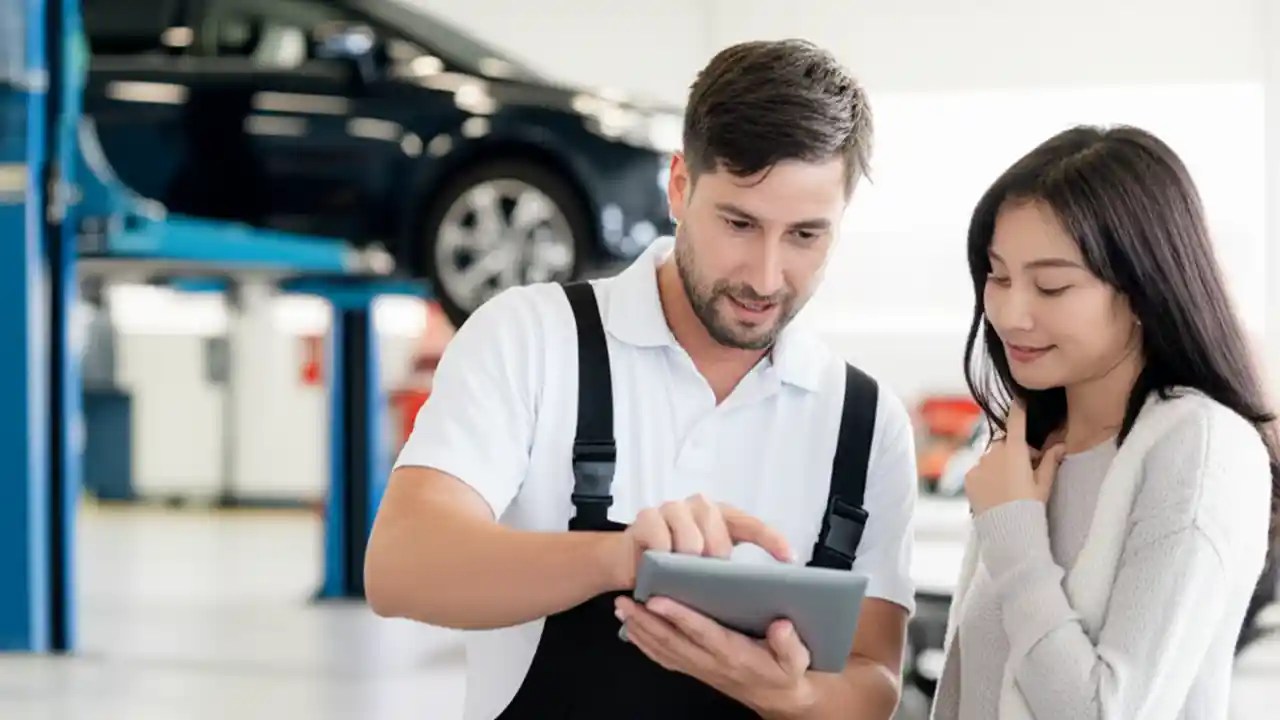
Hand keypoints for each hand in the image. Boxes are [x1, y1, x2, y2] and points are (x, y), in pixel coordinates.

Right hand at [611, 494, 794, 588]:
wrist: (627, 562)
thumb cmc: (671, 567)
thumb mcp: (702, 568)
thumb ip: (723, 569)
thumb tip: (755, 591)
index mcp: (719, 516)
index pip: (751, 525)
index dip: (771, 540)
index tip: (789, 559)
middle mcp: (698, 506)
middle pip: (719, 537)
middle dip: (714, 563)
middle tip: (701, 577)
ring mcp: (671, 508)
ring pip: (692, 541)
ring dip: (686, 564)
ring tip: (678, 574)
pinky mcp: (646, 517)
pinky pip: (662, 541)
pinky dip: (662, 558)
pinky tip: (657, 566)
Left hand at [614, 595, 814, 714]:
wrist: (780, 698)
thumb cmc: (785, 672)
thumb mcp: (798, 659)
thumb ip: (790, 643)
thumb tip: (782, 625)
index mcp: (734, 654)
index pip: (702, 633)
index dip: (679, 616)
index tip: (658, 600)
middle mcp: (711, 662)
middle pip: (672, 641)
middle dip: (645, 620)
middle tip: (625, 601)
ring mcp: (700, 667)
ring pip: (663, 649)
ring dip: (639, 630)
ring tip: (622, 609)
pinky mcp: (695, 669)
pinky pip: (664, 657)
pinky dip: (644, 643)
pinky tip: (632, 629)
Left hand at [963, 403, 1065, 515]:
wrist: (1007, 528)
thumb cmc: (1029, 506)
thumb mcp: (1043, 483)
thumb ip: (1050, 461)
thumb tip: (1061, 445)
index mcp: (1015, 451)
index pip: (1016, 422)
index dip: (1018, 409)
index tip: (1018, 400)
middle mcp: (994, 452)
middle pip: (1006, 444)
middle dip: (1014, 452)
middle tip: (1024, 472)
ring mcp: (979, 464)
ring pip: (991, 458)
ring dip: (999, 465)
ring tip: (1008, 487)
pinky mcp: (969, 476)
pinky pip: (979, 470)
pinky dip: (986, 476)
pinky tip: (995, 491)